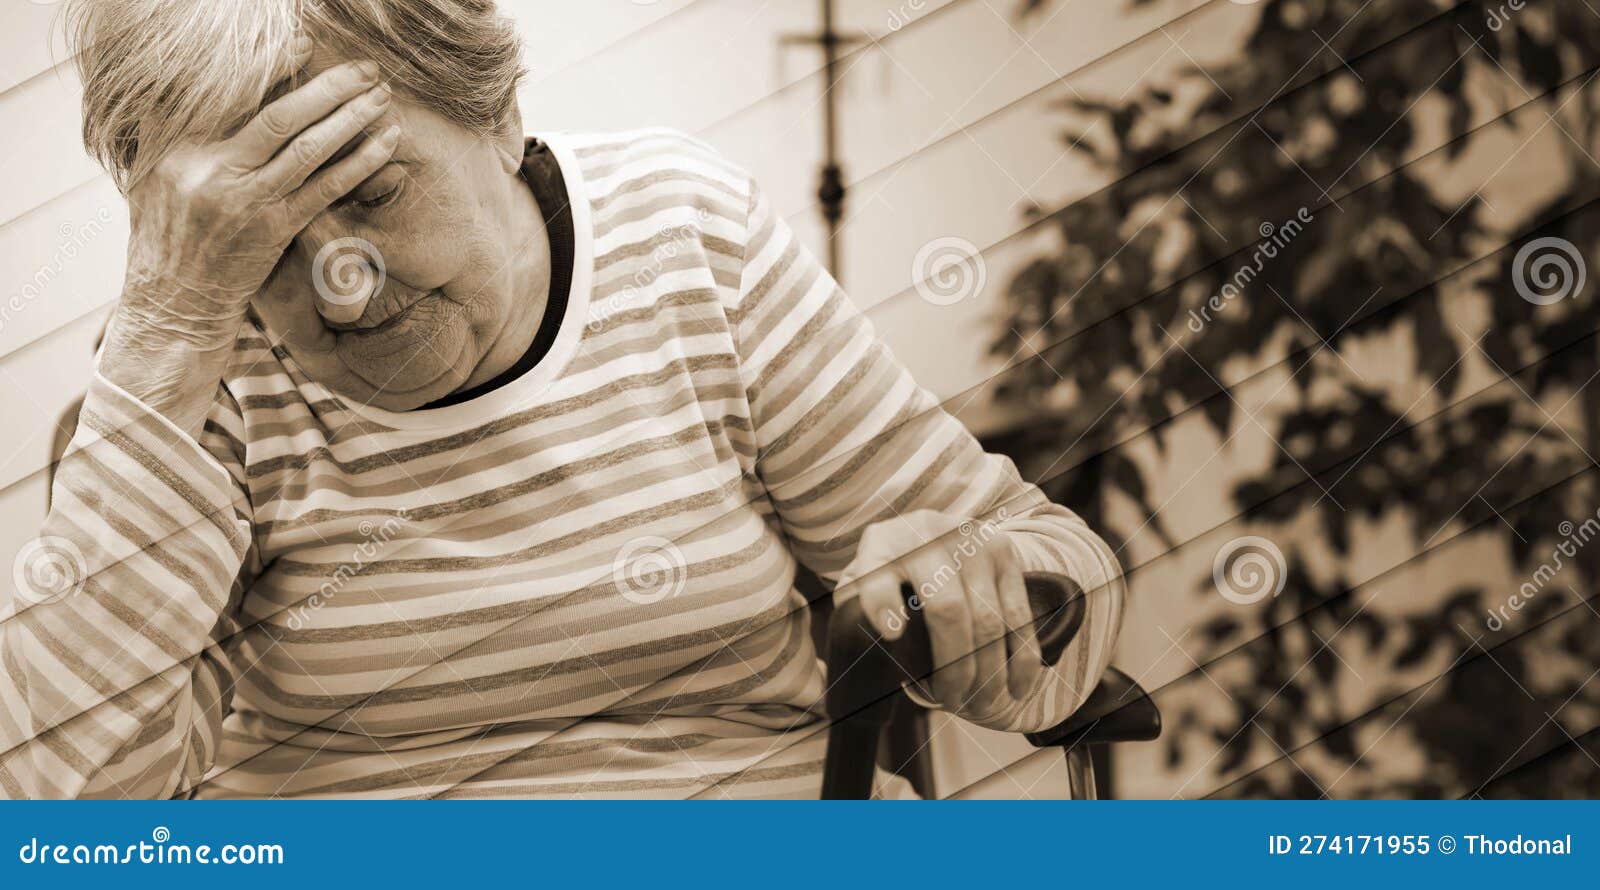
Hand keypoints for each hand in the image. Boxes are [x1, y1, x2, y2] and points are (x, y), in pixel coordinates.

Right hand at [101, 41, 400, 434]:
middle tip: (366, 70)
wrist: (174, 302)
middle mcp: (212, 171)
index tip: (308, 51)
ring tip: (383, 97)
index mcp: (180, 150)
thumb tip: (223, 96)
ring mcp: (247, 202)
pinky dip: (358, 163)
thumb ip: (187, 138)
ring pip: (309, 150)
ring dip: (353, 119)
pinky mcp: (275, 231)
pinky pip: (326, 190)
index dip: (277, 72)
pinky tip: (384, 144)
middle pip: (280, 117)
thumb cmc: (170, 238)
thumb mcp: (158, 178)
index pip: (234, 97)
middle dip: (330, 89)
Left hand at [839, 510, 1042, 721]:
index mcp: (883, 543)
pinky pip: (1018, 615)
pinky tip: (1015, 688)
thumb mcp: (862, 581)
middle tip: (950, 701)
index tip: (891, 635)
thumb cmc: (889, 573)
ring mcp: (971, 541)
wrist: (930, 531)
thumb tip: (864, 653)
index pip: (878, 575)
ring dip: (987, 673)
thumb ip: (854, 610)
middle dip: (953, 667)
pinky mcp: (1004, 553)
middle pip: (948, 610)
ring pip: (989, 620)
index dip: (882, 604)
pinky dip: (1019, 659)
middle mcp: (927, 534)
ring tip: (978, 703)